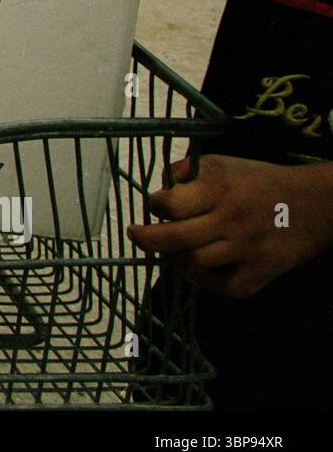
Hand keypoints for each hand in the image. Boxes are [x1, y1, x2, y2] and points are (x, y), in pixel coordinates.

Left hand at [128, 154, 332, 298]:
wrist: (320, 202)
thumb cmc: (264, 181)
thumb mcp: (225, 163)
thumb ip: (190, 170)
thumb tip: (163, 181)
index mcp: (221, 191)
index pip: (171, 204)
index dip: (154, 205)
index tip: (155, 205)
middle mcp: (232, 221)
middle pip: (176, 239)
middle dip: (147, 239)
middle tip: (137, 235)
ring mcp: (248, 250)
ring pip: (196, 264)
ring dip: (176, 258)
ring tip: (173, 248)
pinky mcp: (264, 272)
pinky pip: (226, 288)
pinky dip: (206, 283)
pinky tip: (199, 271)